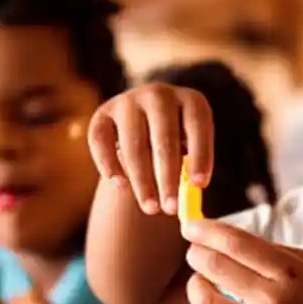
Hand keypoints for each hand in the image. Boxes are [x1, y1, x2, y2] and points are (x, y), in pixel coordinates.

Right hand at [88, 82, 213, 215]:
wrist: (146, 124)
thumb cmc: (180, 143)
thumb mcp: (193, 149)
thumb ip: (194, 168)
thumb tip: (192, 199)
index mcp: (191, 100)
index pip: (198, 125)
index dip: (201, 155)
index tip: (201, 185)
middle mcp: (159, 94)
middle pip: (164, 138)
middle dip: (168, 177)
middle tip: (171, 208)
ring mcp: (128, 100)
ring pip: (133, 144)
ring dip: (142, 180)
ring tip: (151, 208)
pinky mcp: (103, 113)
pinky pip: (101, 141)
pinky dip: (109, 165)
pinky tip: (121, 187)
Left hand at [181, 220, 302, 303]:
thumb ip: (273, 252)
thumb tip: (227, 238)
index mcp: (291, 274)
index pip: (235, 242)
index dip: (205, 229)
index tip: (190, 225)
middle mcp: (272, 302)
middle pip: (212, 265)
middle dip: (196, 253)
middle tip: (195, 251)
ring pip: (201, 298)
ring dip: (196, 284)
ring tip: (204, 281)